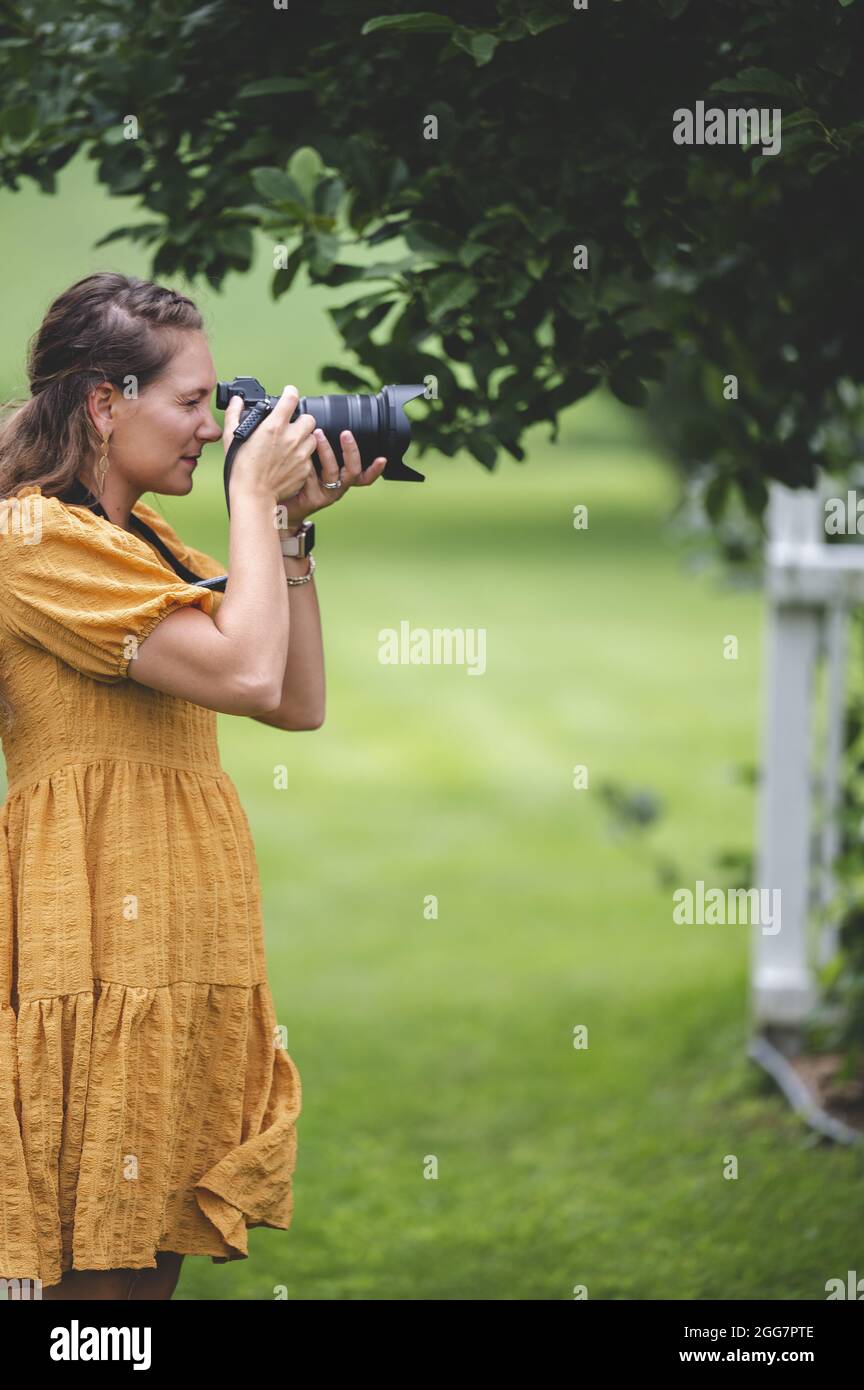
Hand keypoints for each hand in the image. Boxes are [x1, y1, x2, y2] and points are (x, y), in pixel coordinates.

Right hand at [223, 385, 317, 504]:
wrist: (253, 494)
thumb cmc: (240, 467)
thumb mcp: (231, 437)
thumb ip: (234, 414)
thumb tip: (237, 401)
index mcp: (274, 426)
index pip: (292, 397)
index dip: (291, 393)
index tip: (289, 394)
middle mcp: (291, 437)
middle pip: (309, 418)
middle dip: (301, 420)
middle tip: (291, 426)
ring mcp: (301, 454)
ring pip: (313, 437)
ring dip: (305, 438)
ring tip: (292, 444)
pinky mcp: (305, 469)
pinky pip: (310, 457)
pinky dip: (303, 457)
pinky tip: (291, 461)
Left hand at [278, 427, 386, 526]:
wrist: (281, 505)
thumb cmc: (297, 483)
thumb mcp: (314, 466)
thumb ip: (321, 451)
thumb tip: (321, 425)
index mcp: (341, 480)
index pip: (364, 476)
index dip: (375, 470)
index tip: (382, 458)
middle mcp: (338, 488)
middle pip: (354, 472)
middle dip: (351, 451)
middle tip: (346, 434)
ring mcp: (327, 495)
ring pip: (332, 472)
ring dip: (327, 451)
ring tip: (318, 434)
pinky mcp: (313, 499)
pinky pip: (312, 478)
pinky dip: (307, 462)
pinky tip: (299, 452)